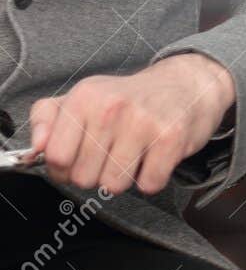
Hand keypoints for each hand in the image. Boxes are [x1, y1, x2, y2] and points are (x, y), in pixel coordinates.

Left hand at [28, 54, 236, 195]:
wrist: (188, 84)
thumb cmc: (131, 98)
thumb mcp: (84, 97)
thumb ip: (47, 119)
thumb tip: (34, 150)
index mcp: (85, 97)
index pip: (55, 157)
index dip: (64, 168)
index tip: (78, 159)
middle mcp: (111, 107)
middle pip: (84, 177)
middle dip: (97, 173)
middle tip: (114, 152)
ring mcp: (143, 122)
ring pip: (114, 185)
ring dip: (125, 177)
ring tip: (135, 154)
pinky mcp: (171, 138)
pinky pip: (148, 185)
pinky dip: (152, 178)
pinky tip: (155, 157)